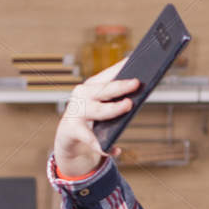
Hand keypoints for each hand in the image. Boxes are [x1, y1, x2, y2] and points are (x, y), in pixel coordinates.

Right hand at [53, 60, 139, 175]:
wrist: (68, 136)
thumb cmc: (92, 116)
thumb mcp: (102, 104)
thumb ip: (117, 97)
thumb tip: (141, 90)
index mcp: (91, 86)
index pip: (108, 74)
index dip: (122, 67)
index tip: (136, 59)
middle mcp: (82, 96)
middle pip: (104, 90)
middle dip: (120, 86)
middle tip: (136, 83)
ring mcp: (76, 112)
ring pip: (98, 110)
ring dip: (113, 108)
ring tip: (128, 105)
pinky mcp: (72, 131)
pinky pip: (90, 139)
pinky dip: (103, 146)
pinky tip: (116, 149)